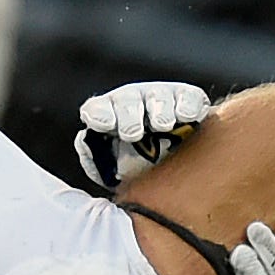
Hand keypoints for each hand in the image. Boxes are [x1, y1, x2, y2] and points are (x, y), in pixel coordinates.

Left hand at [73, 79, 210, 196]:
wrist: (172, 177)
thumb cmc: (133, 172)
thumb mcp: (110, 171)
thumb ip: (94, 157)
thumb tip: (85, 141)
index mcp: (109, 117)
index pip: (98, 109)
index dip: (100, 114)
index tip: (105, 124)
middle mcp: (133, 104)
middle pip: (127, 101)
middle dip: (129, 115)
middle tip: (133, 133)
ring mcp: (161, 100)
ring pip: (159, 97)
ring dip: (159, 109)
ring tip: (162, 125)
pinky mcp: (189, 102)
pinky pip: (189, 98)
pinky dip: (187, 105)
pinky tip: (186, 116)